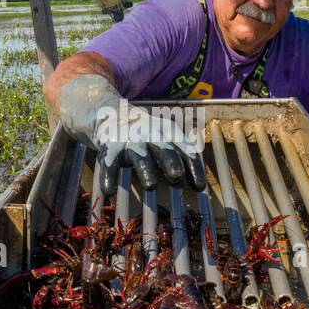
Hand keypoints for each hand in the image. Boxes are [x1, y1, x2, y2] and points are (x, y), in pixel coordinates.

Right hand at [56, 75, 206, 194]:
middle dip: (171, 162)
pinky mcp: (110, 147)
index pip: (185, 149)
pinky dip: (109, 177)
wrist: (113, 116)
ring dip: (146, 169)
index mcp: (168, 132)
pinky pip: (110, 164)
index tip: (199, 186)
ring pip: (139, 156)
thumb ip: (181, 158)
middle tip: (177, 177)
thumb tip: (199, 187)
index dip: (193, 167)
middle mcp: (150, 135)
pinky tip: (109, 191)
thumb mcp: (167, 139)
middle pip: (163, 149)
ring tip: (151, 185)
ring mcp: (130, 141)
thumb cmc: (149, 136)